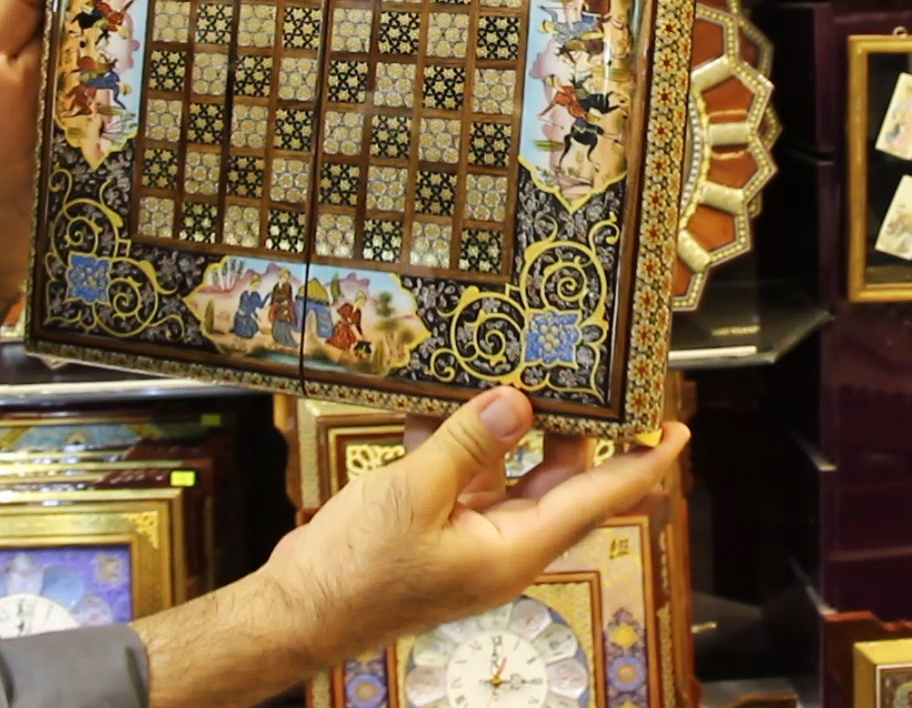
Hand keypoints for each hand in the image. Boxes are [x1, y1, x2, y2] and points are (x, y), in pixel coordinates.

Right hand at [262, 387, 687, 666]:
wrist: (300, 606)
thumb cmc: (360, 570)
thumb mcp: (415, 495)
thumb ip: (469, 445)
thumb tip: (520, 402)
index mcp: (515, 547)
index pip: (597, 498)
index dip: (641, 463)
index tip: (675, 429)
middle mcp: (501, 540)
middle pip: (554, 474)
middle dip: (569, 424)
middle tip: (583, 370)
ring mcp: (466, 530)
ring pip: (502, 465)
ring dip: (500, 422)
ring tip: (507, 368)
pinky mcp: (432, 519)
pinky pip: (456, 468)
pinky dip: (448, 435)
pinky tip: (430, 398)